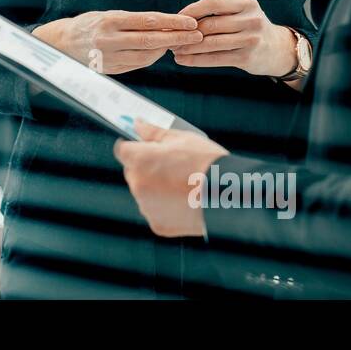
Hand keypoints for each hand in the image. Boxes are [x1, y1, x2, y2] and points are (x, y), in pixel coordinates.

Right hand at [32, 10, 202, 74]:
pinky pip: (137, 64)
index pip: (148, 21)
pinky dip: (152, 57)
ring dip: (166, 49)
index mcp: (110, 21)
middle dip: (177, 38)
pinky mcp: (110, 69)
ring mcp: (109, 57)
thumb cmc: (89, 24)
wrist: (61, 43)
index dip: (172, 23)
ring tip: (183, 42)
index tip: (191, 23)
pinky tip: (161, 51)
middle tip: (198, 36)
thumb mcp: (108, 16)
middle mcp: (109, 40)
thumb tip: (163, 24)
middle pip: (151, 40)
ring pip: (146, 56)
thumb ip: (133, 22)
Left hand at [114, 120, 228, 236]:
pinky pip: (156, 212)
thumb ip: (153, 132)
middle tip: (171, 166)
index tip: (144, 147)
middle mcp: (137, 185)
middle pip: (133, 173)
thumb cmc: (206, 164)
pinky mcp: (158, 224)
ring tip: (182, 185)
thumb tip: (137, 125)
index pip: (122, 150)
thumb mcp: (181, 138)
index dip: (134, 147)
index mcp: (139, 160)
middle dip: (145, 168)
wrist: (227, 196)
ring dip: (155, 188)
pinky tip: (184, 201)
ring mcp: (146, 207)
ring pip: (145, 193)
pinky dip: (166, 207)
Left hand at [172, 0, 296, 76]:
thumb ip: (217, 12)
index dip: (192, 10)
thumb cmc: (248, 28)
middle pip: (210, 24)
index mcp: (247, 3)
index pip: (213, 2)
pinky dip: (196, 60)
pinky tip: (183, 61)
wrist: (276, 49)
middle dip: (187, 32)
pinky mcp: (247, 57)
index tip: (176, 18)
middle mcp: (251, 19)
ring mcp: (251, 39)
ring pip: (211, 43)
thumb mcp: (240, 13)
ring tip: (174, 50)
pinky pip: (215, 58)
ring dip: (189, 47)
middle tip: (170, 37)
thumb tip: (180, 18)